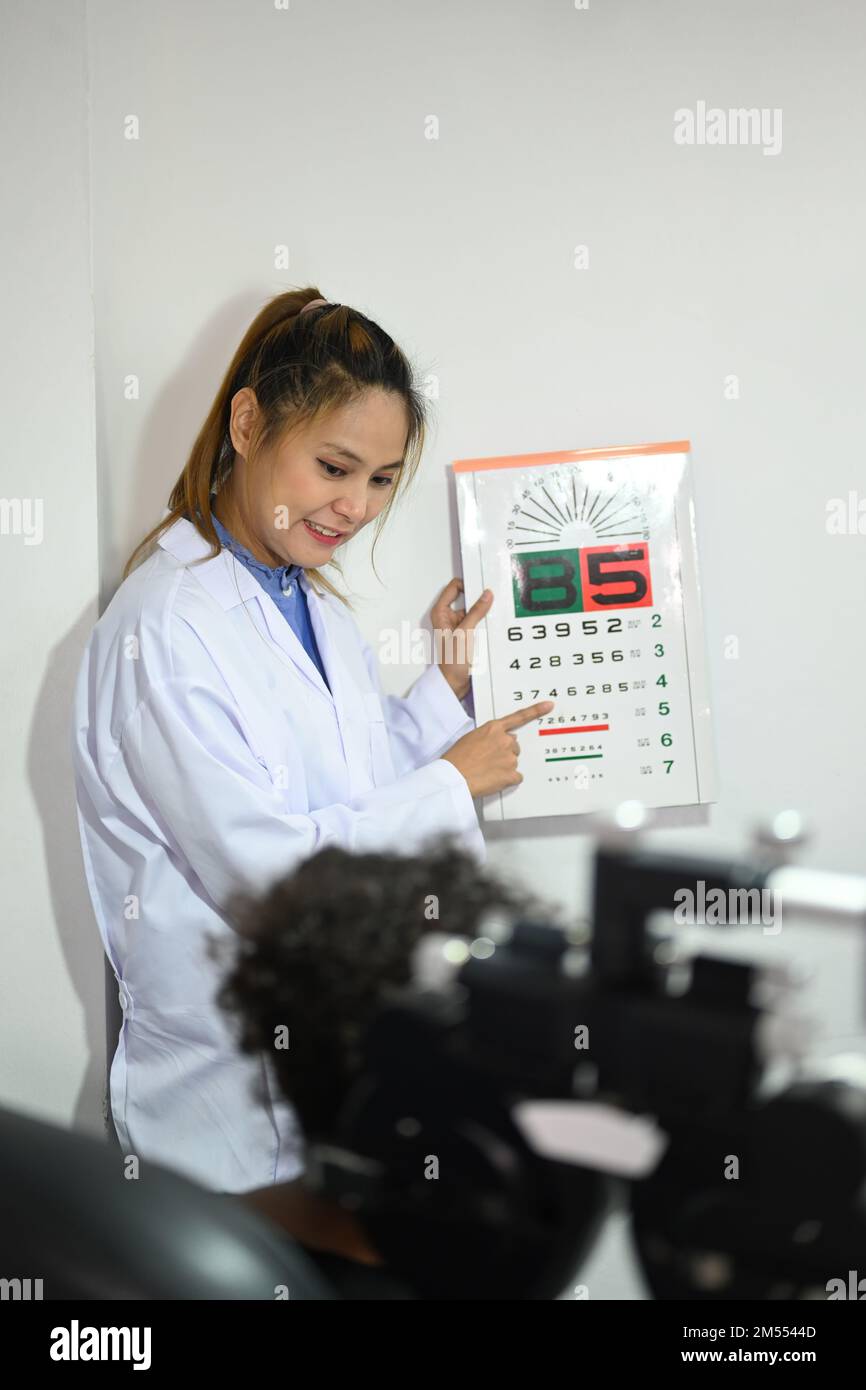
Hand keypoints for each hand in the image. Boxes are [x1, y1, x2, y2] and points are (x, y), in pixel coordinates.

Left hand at [431, 578, 492, 699]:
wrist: (455, 683)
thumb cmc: (452, 661)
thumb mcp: (464, 633)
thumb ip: (476, 612)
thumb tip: (486, 595)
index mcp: (441, 612)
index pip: (454, 587)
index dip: (468, 584)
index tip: (483, 585)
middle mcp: (448, 617)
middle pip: (466, 597)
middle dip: (479, 598)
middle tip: (493, 596)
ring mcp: (458, 626)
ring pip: (474, 610)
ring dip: (484, 611)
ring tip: (495, 611)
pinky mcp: (467, 634)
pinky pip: (478, 621)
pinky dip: (485, 621)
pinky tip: (494, 623)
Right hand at [440, 699, 554, 797]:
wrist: (452, 777)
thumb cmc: (456, 759)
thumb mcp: (470, 738)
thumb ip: (488, 736)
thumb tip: (497, 742)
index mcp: (493, 729)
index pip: (518, 718)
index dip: (535, 711)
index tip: (548, 706)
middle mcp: (504, 740)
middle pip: (514, 746)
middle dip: (505, 752)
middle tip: (488, 760)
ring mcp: (509, 757)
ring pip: (513, 762)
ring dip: (504, 767)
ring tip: (486, 771)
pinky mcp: (511, 774)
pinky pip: (515, 777)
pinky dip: (507, 780)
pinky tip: (493, 780)